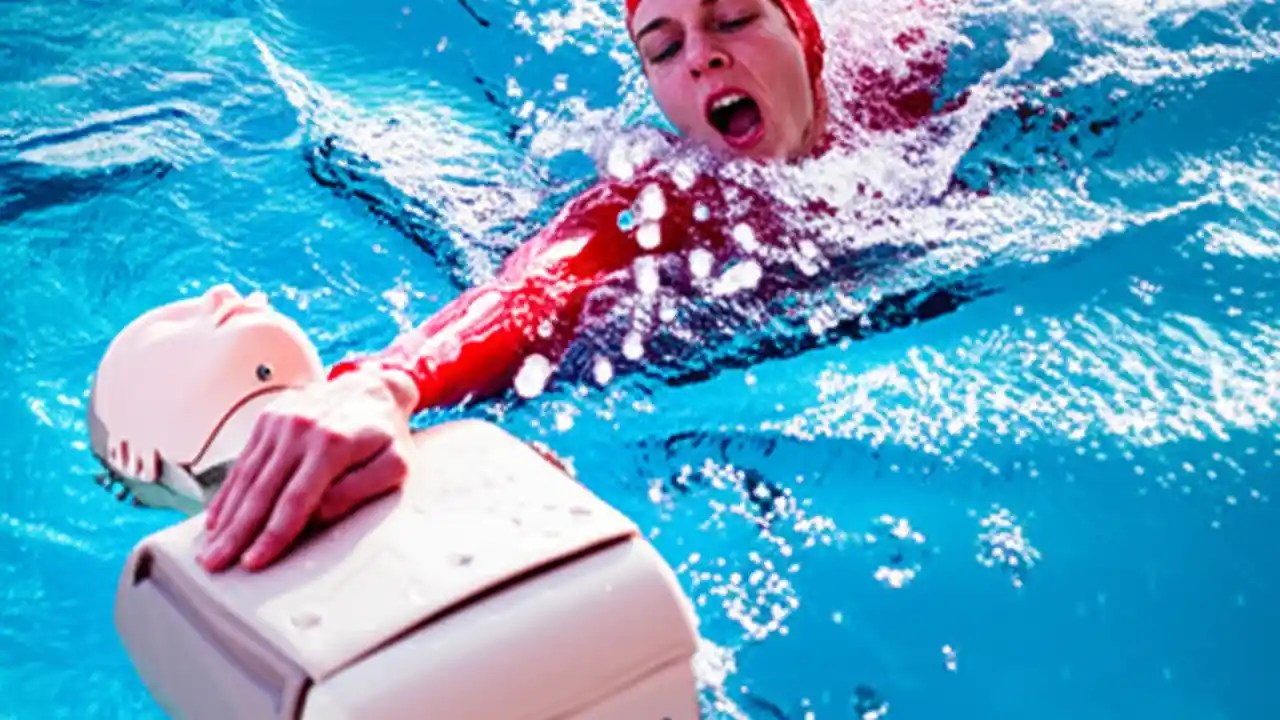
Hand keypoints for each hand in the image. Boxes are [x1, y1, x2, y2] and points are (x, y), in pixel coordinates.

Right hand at [198, 367, 418, 572]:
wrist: (372, 388)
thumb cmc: (386, 433)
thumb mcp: (395, 464)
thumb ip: (362, 489)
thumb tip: (321, 512)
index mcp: (332, 444)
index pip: (295, 500)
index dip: (273, 534)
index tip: (255, 561)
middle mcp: (300, 430)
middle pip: (262, 492)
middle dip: (236, 534)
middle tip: (215, 564)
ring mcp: (279, 423)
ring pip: (245, 478)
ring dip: (226, 517)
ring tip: (210, 548)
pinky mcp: (267, 420)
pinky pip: (243, 462)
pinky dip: (228, 492)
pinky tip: (217, 517)